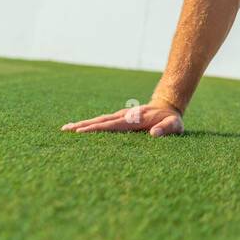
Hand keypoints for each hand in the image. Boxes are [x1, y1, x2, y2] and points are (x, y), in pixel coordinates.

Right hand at [61, 100, 183, 136]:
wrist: (167, 106)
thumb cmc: (171, 119)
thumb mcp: (174, 125)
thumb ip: (166, 129)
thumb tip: (154, 134)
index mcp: (134, 120)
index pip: (112, 125)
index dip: (97, 129)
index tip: (81, 131)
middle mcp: (124, 116)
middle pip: (101, 121)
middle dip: (83, 126)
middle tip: (65, 130)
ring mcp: (121, 116)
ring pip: (99, 120)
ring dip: (83, 124)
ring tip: (66, 129)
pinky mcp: (119, 118)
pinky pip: (103, 122)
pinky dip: (90, 125)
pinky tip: (79, 129)